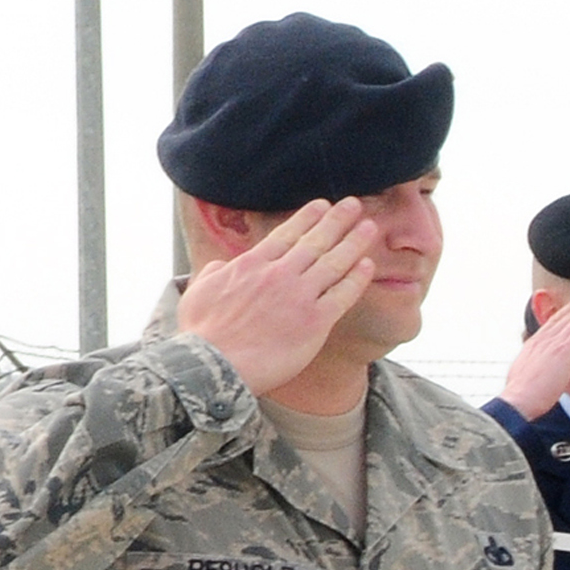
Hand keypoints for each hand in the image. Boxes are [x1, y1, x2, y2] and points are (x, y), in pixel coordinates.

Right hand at [178, 199, 378, 393]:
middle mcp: (279, 274)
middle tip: (354, 205)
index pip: (286, 234)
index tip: (322, 206)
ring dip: (354, 243)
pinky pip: (342, 296)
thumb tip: (222, 265)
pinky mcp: (314, 323)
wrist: (215, 365)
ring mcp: (299, 297)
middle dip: (337, 221)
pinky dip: (356, 279)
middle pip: (315, 241)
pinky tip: (368, 266)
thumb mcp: (200, 291)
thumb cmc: (203, 334)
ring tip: (369, 227)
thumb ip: (215, 273)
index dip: (308, 218)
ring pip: (333, 263)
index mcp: (252, 264)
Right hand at [496, 289, 569, 420]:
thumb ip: (535, 367)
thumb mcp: (525, 375)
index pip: (556, 319)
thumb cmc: (521, 397)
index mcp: (536, 342)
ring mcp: (555, 342)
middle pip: (568, 313)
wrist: (518, 401)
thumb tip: (537, 370)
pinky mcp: (565, 350)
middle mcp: (545, 337)